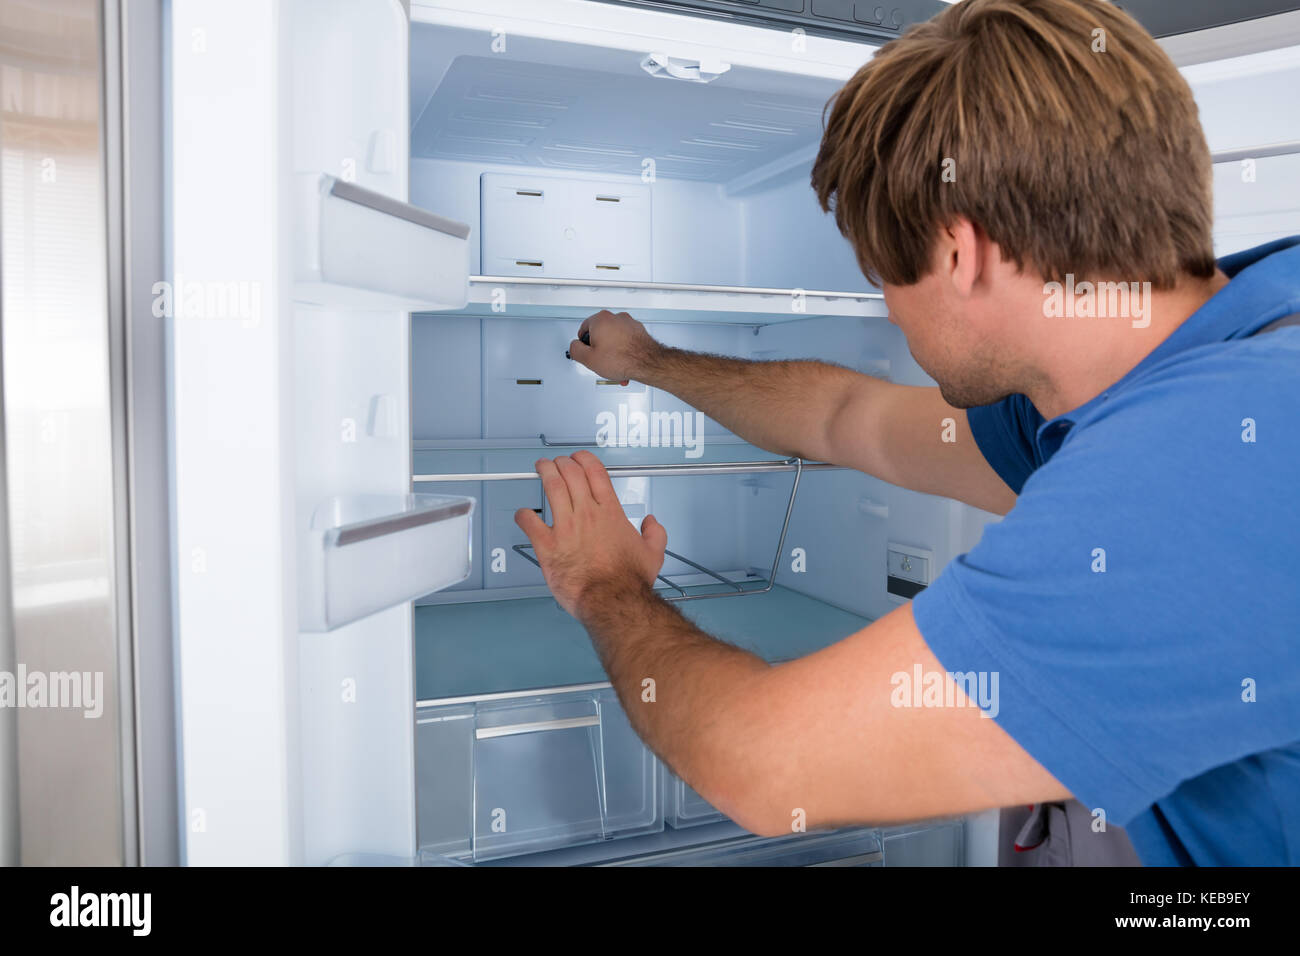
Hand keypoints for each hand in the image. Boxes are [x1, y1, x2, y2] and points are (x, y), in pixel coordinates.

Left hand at [514, 451, 667, 618]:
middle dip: (561, 463)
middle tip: (556, 462)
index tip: (578, 458)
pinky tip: (523, 514)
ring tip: (541, 468)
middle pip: (570, 473)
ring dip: (545, 472)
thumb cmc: (629, 581)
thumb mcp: (654, 554)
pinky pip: (530, 522)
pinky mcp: (548, 546)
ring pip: (552, 487)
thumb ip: (655, 534)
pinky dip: (524, 514)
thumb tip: (652, 523)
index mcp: (610, 513)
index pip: (594, 472)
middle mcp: (587, 514)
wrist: (613, 600)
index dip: (583, 459)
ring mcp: (566, 528)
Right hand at [567, 310, 660, 383]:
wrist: (647, 363)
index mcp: (600, 319)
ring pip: (614, 337)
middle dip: (600, 348)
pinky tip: (624, 362)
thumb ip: (575, 350)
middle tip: (601, 360)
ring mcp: (629, 323)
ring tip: (614, 365)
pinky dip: (624, 349)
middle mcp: (615, 317)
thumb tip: (575, 346)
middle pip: (600, 333)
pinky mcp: (639, 330)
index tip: (586, 351)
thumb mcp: (588, 359)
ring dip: (612, 351)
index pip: (584, 329)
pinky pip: (626, 339)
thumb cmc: (622, 359)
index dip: (584, 344)